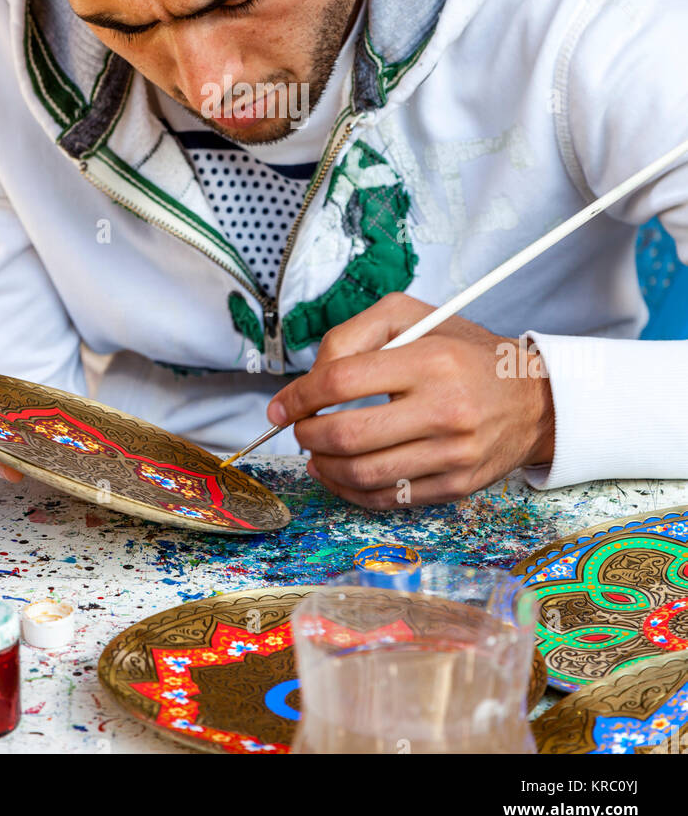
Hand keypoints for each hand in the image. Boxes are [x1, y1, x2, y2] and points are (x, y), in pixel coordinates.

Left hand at [267, 293, 553, 508]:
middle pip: (347, 434)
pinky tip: (341, 474)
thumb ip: (355, 335)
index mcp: (430, 360)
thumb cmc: (465, 353)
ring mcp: (453, 453)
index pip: (342, 380)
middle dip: (307, 435)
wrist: (532, 398)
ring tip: (315, 453)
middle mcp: (444, 409)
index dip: (300, 396)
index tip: (282, 406)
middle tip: (299, 428)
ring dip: (324, 467)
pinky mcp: (457, 486)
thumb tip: (312, 379)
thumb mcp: (413, 317)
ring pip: (363, 474)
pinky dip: (352, 491)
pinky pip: (390, 499)